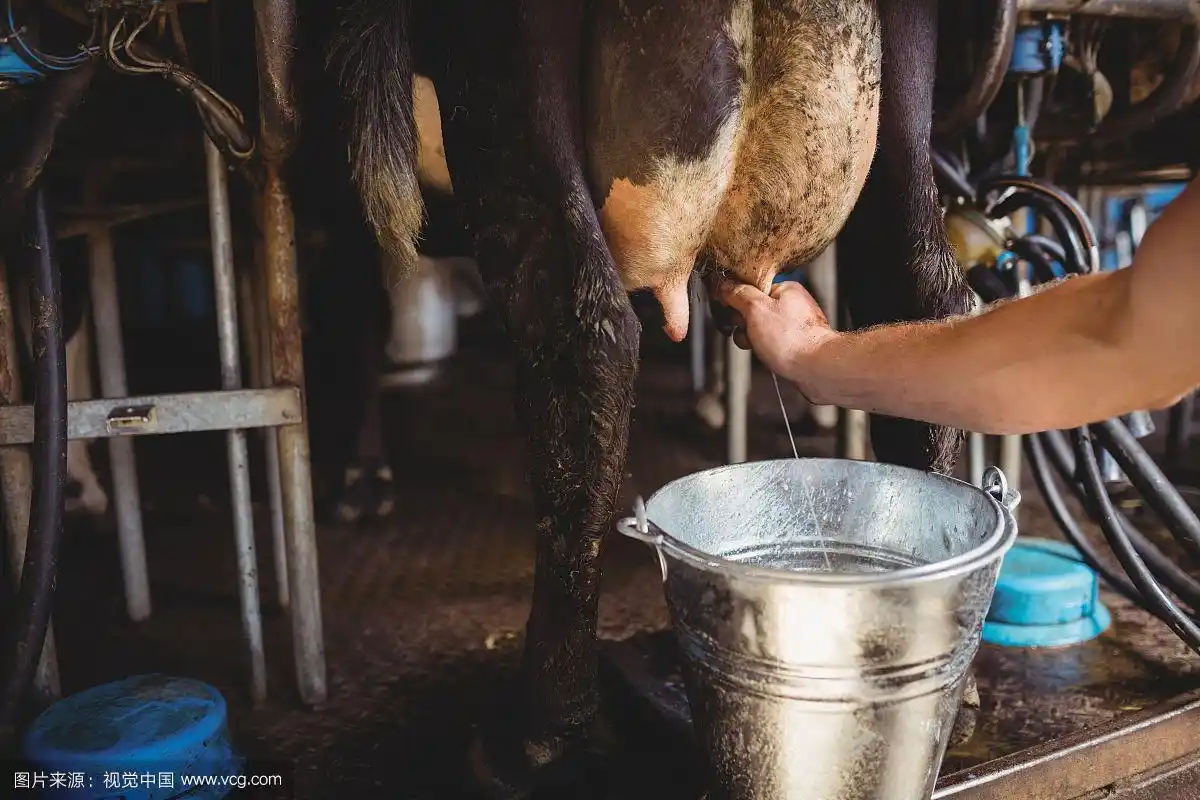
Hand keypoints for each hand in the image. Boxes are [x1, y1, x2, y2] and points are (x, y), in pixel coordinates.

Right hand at [712, 278, 838, 392]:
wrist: (816, 368)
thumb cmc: (793, 339)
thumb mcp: (756, 309)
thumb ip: (738, 294)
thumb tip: (724, 285)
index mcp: (784, 289)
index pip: (750, 288)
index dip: (736, 301)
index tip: (729, 311)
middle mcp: (791, 305)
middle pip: (753, 310)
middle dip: (743, 324)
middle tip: (748, 331)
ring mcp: (794, 326)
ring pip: (759, 330)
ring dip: (752, 340)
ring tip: (759, 346)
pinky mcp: (795, 345)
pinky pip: (770, 344)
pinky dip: (764, 351)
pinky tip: (768, 356)